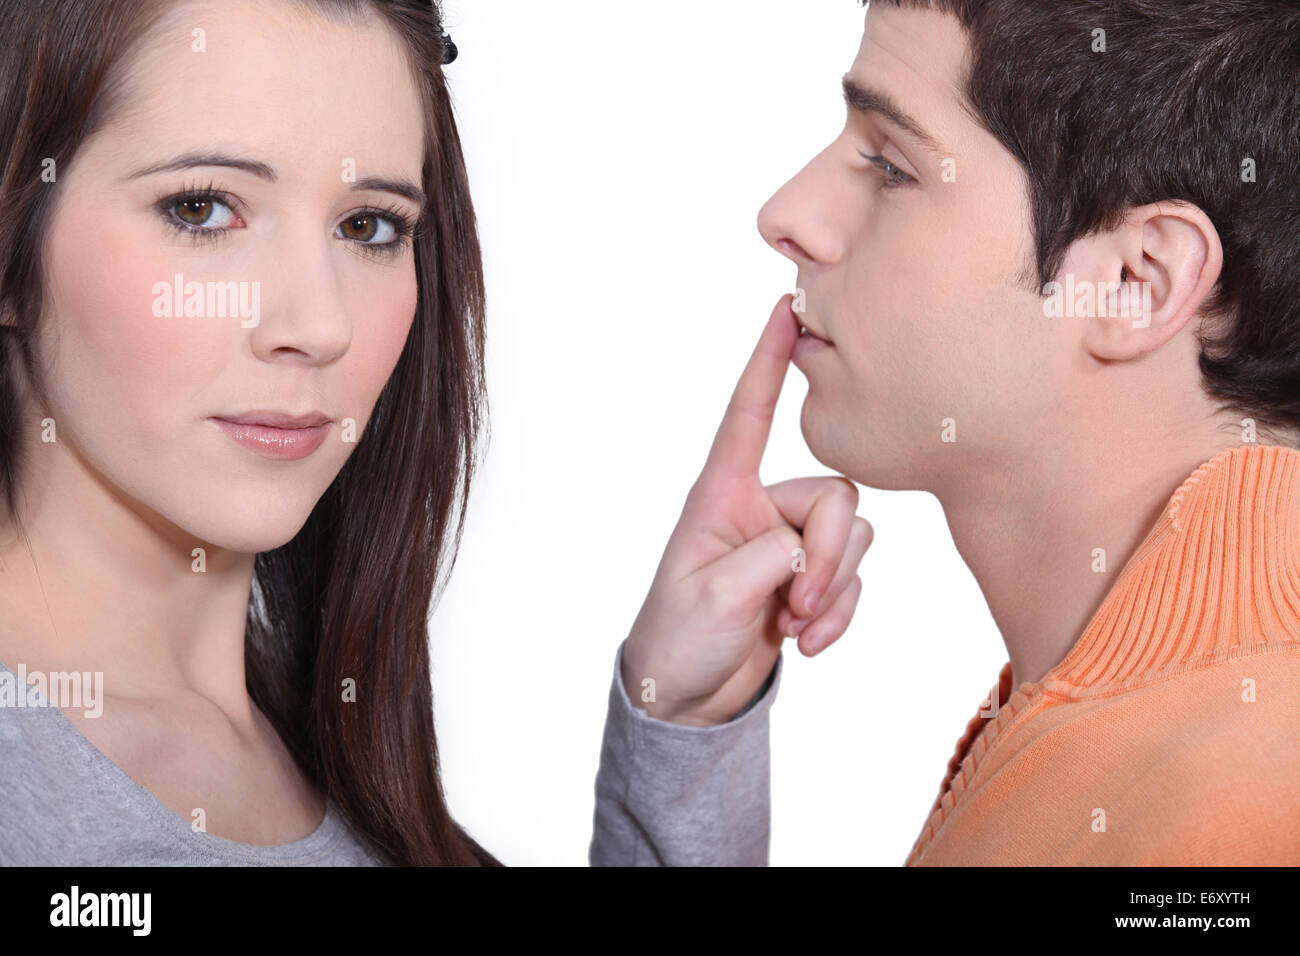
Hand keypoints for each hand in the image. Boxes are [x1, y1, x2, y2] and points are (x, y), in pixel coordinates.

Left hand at [621, 294, 873, 725]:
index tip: (787, 307)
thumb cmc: (678, 639)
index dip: (767, 362)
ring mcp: (789, 543)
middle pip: (836, 494)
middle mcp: (762, 508)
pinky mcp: (810, 579)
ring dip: (835, 588)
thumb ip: (771, 556)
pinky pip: (854, 576)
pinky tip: (808, 642)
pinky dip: (841, 611)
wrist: (688, 699)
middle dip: (830, 554)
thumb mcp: (715, 595)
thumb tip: (814, 544)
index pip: (748, 414)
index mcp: (722, 493)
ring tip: (797, 626)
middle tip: (800, 603)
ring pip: (854, 536)